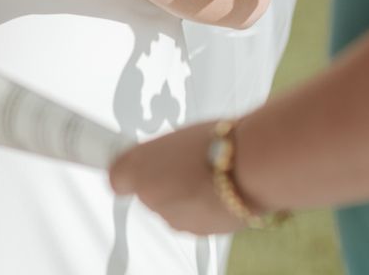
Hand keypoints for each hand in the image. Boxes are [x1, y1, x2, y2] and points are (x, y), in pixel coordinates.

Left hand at [109, 123, 239, 235]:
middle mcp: (148, 197)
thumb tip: (158, 159)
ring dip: (182, 197)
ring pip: (170, 207)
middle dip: (163, 181)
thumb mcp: (177, 135)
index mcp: (135, 168)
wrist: (253, 168)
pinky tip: (217, 193)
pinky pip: (190, 219)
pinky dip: (200, 209)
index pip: (116, 177)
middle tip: (185, 164)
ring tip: (207, 177)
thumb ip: (158, 153)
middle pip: (147, 192)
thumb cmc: (218, 143)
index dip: (131, 170)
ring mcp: (171, 217)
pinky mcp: (194, 232)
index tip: (137, 165)